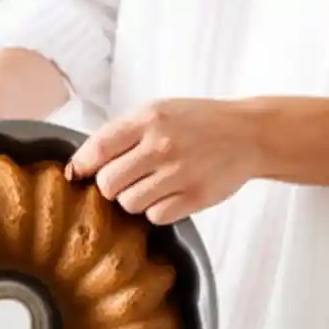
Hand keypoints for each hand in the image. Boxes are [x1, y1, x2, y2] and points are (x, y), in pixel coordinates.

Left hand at [67, 98, 261, 224]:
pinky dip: (156, 211)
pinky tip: (169, 194)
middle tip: (126, 179)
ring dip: (134, 199)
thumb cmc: (196, 123)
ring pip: (128, 204)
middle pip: (108, 183)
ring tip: (151, 185)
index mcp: (149, 119)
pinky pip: (155, 216)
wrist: (249, 134)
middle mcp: (163, 145)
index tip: (78, 174)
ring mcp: (180, 172)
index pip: (97, 148)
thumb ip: (120, 133)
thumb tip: (79, 165)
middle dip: (111, 185)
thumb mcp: (158, 112)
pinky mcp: (195, 197)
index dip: (82, 165)